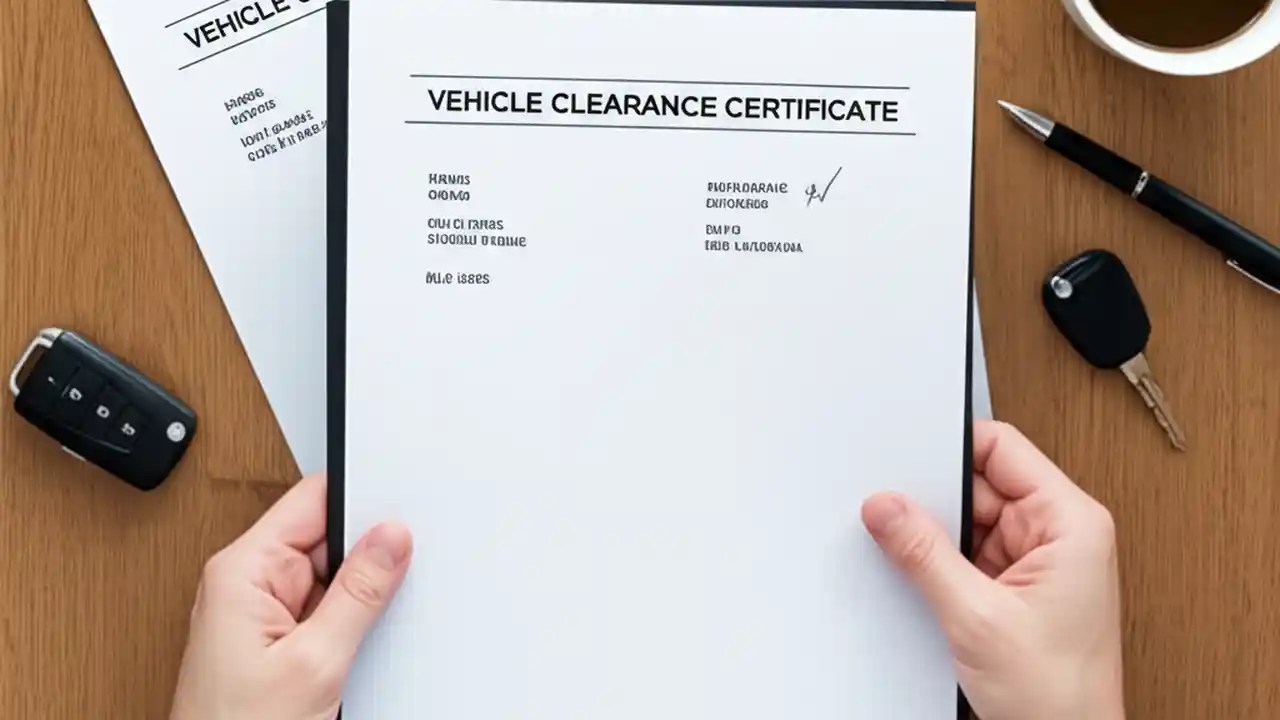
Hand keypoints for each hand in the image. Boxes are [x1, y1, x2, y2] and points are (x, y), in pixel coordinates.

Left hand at [170, 474, 412, 719]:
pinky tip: (357, 644)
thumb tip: (391, 537)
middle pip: (326, 538)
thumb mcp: (315, 661)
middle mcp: (247, 583)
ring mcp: (262, 613)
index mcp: (242, 569)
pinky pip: (325, 611)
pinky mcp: (276, 641)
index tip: (402, 514)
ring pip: (331, 578)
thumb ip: (358, 593)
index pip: (312, 500)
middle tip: (392, 585)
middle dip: (366, 556)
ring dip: (358, 596)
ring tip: (363, 630)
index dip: (361, 499)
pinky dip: (349, 622)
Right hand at [861, 420, 1124, 719]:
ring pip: (968, 522)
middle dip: (936, 503)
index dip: (950, 445)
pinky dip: (942, 565)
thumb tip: (885, 507)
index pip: (1002, 448)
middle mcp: (1059, 533)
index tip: (905, 459)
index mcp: (1071, 522)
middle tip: (898, 520)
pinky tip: (929, 584)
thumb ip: (923, 554)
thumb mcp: (976, 616)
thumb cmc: (1059, 696)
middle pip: (979, 484)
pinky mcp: (1016, 586)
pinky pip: (968, 554)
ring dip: (938, 540)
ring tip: (922, 567)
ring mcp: (1037, 560)